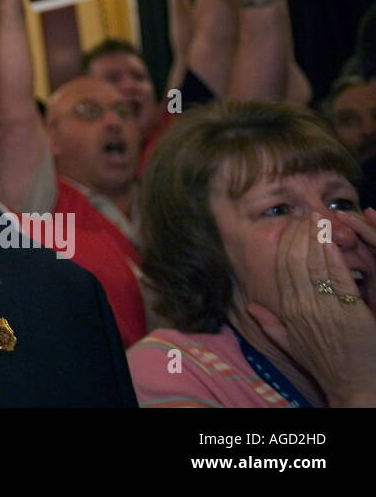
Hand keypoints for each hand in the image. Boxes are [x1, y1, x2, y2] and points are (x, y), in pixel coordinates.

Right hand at [245, 212, 375, 406]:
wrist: (352, 384)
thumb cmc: (324, 364)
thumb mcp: (290, 345)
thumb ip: (268, 324)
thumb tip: (248, 306)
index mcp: (288, 310)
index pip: (283, 268)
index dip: (287, 244)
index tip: (294, 227)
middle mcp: (302, 306)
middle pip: (296, 260)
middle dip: (301, 234)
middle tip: (308, 217)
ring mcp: (324, 308)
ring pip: (315, 263)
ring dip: (318, 238)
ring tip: (321, 220)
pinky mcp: (347, 310)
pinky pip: (338, 275)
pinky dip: (335, 255)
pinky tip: (334, 240)